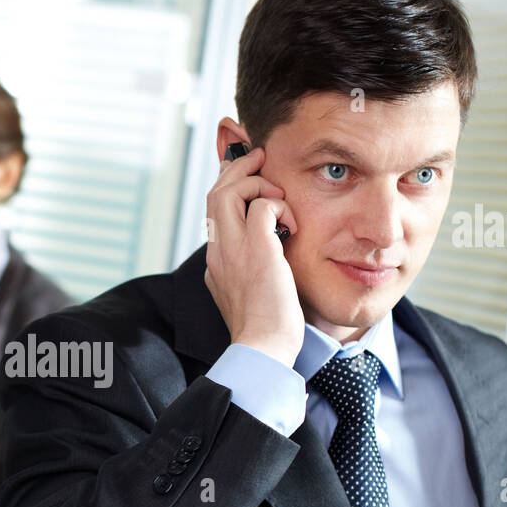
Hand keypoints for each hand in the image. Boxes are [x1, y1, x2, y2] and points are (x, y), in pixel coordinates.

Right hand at [203, 144, 304, 366]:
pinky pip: (263, 205)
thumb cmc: (265, 329)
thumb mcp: (251, 295)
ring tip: (277, 190)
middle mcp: (218, 251)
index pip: (213, 212)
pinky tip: (293, 224)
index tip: (246, 177)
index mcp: (216, 262)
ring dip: (255, 181)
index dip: (228, 187)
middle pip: (214, 193)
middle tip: (258, 159)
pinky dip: (279, 205)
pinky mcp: (257, 248)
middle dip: (236, 170)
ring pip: (228, 191)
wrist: (263, 348)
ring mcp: (233, 248)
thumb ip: (252, 270)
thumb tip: (270, 253)